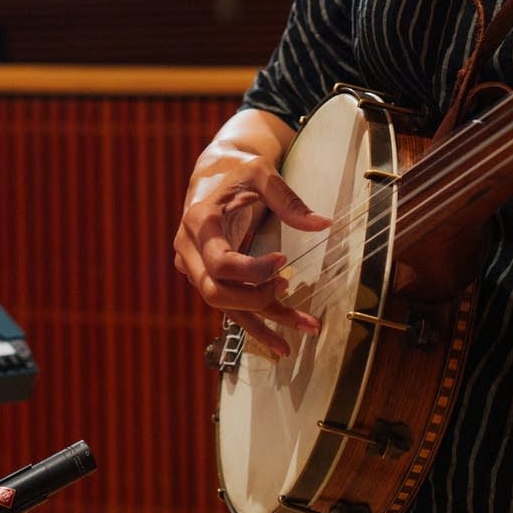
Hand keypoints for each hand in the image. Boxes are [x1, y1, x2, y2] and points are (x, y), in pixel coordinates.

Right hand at [173, 141, 328, 357]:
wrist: (215, 173)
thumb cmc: (238, 172)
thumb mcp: (262, 174)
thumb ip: (289, 200)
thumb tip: (323, 224)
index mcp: (198, 221)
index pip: (220, 263)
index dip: (251, 270)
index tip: (283, 260)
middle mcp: (189, 249)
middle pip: (215, 292)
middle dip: (255, 298)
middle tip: (288, 286)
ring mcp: (195, 268)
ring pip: (225, 307)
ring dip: (263, 324)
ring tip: (298, 335)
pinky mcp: (208, 278)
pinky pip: (232, 306)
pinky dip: (257, 323)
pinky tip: (281, 340)